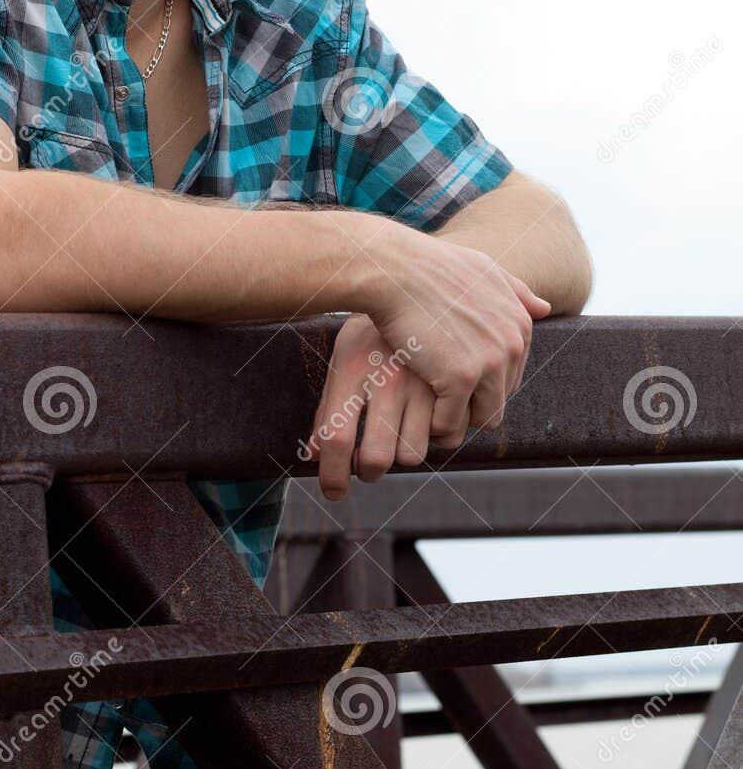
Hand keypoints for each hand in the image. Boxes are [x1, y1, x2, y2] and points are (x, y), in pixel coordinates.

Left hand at [303, 314, 441, 499]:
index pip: (334, 440)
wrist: (418, 276)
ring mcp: (423, 381)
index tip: (335, 492)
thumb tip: (311, 456)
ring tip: (398, 438)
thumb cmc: (372, 329)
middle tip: (368, 465)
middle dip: (368, 472)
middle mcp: (385, 379)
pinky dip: (438, 437)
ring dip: (402, 456)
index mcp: (351, 370)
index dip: (331, 476)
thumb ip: (327, 409)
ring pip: (413, 454)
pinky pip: (450, 433)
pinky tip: (429, 420)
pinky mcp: (456, 380)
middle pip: (374, 457)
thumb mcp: (342, 359)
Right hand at [358, 226, 551, 447]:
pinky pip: (451, 421)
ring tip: (429, 408)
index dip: (482, 383)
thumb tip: (545, 308)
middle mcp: (512, 346)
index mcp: (520, 324)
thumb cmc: (430, 267)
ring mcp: (488, 364)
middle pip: (500, 399)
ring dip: (457, 418)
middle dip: (472, 403)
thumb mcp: (484, 270)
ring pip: (483, 417)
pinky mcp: (460, 379)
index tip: (452, 377)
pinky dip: (434, 422)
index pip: (512, 376)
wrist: (397, 270)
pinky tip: (417, 409)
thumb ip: (516, 292)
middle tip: (438, 394)